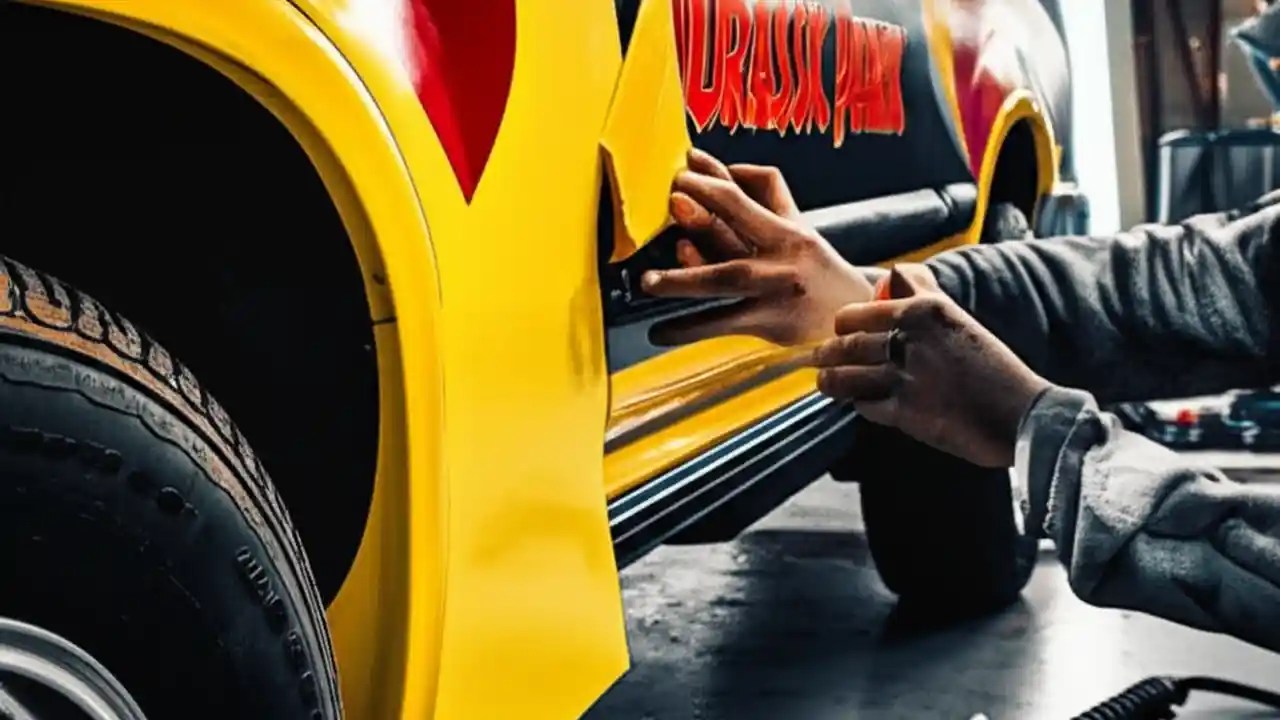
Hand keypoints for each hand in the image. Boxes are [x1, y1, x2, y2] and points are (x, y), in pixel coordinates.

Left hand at [642, 150, 874, 345]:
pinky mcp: (769, 326)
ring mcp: (775, 295)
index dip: (714, 181)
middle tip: (672, 204)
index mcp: (788, 232)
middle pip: (738, 237)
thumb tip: (728, 167)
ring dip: (685, 279)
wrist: (855, 316)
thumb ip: (767, 193)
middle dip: (704, 219)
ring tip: (648, 281)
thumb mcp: (800, 225)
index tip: (685, 165)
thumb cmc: (816, 267)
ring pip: (727, 281)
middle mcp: (782, 262)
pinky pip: (723, 325)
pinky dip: (690, 328)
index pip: (746, 200)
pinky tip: (660, 332)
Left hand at [812, 265, 1050, 467]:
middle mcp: (912, 340)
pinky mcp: (905, 413)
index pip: (859, 312)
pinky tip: (860, 403)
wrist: (1021, 415)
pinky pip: (864, 406)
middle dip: (827, 352)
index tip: (839, 328)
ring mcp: (906, 378)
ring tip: (825, 380)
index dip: (842, 323)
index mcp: (925, 311)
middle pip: (847, 344)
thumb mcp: (957, 318)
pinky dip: (858, 404)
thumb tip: (894, 272)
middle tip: (818, 356)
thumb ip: (922, 293)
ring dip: (831, 380)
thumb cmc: (992, 367)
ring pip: (846, 376)